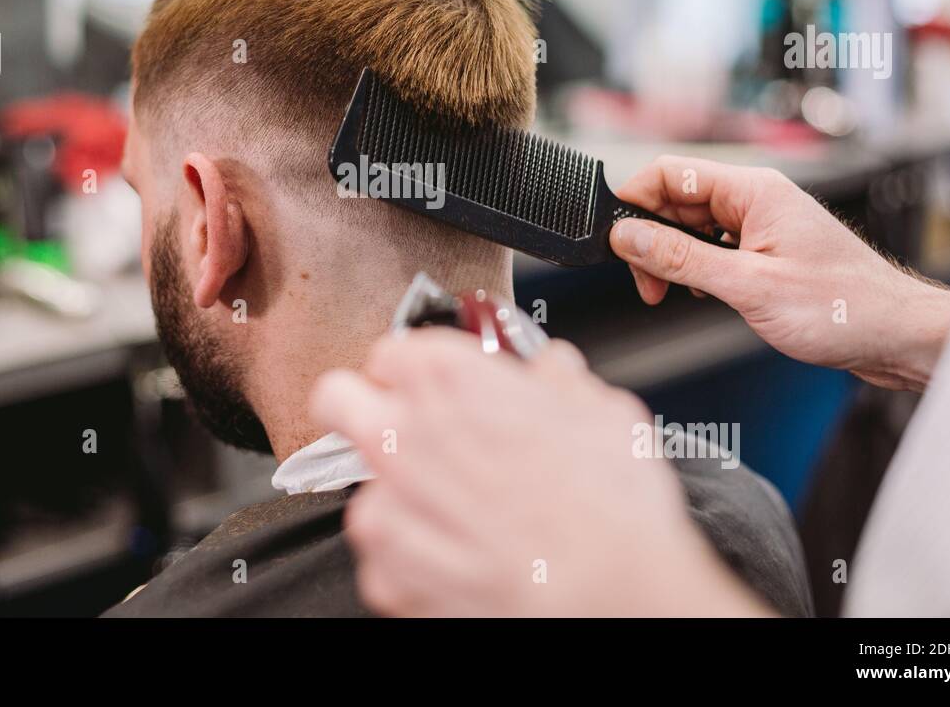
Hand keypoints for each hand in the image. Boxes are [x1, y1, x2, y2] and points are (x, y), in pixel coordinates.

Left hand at [312, 328, 765, 616]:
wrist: (612, 598)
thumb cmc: (610, 507)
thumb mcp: (601, 412)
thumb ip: (558, 381)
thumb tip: (551, 370)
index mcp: (446, 377)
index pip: (391, 351)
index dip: (415, 370)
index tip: (435, 387)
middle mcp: (401, 436)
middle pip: (337, 398)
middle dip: (363, 407)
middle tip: (406, 427)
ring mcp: (386, 510)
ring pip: (365, 486)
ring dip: (401, 496)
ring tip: (464, 514)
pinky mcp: (386, 574)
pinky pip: (384, 556)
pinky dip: (415, 558)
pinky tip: (466, 557)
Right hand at [607, 156, 949, 390]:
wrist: (896, 335)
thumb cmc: (843, 309)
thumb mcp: (748, 286)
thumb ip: (681, 258)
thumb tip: (627, 236)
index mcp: (754, 191)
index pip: (671, 173)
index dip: (635, 200)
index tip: (617, 240)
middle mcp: (756, 200)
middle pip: (676, 200)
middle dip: (651, 239)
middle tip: (648, 283)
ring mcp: (761, 225)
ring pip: (691, 226)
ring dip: (672, 257)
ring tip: (673, 292)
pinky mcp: (765, 250)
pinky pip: (712, 246)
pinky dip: (696, 268)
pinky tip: (702, 292)